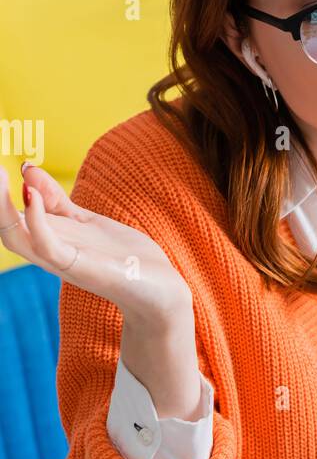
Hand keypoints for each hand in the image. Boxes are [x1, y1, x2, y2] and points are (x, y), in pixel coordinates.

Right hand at [0, 162, 192, 324]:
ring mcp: (64, 262)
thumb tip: (26, 170)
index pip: (10, 220)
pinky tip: (31, 196)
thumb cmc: (123, 258)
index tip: (2, 167)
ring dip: (3, 208)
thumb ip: (56, 200)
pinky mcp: (80, 268)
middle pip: (7, 229)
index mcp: (49, 242)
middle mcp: (50, 254)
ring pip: (18, 238)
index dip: (1, 195)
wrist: (159, 292)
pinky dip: (36, 221)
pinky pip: (48, 247)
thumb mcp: (85, 221)